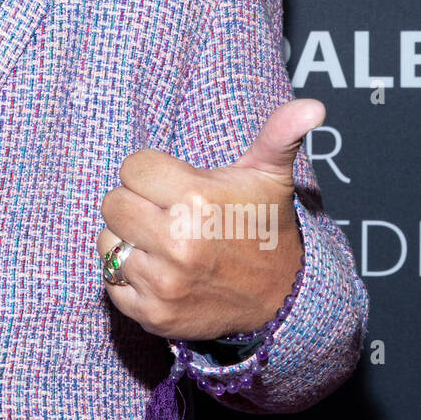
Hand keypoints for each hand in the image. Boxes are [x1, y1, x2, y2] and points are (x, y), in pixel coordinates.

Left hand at [96, 99, 323, 341]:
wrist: (279, 299)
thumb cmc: (263, 225)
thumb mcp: (270, 176)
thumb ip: (280, 133)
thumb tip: (313, 105)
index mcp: (198, 200)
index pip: (132, 167)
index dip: (150, 172)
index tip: (173, 184)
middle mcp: (178, 243)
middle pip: (113, 203)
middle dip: (135, 202)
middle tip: (165, 212)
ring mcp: (164, 283)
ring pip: (107, 241)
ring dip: (129, 239)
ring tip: (162, 241)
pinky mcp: (153, 315)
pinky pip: (110, 281)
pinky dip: (127, 276)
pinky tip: (158, 270)